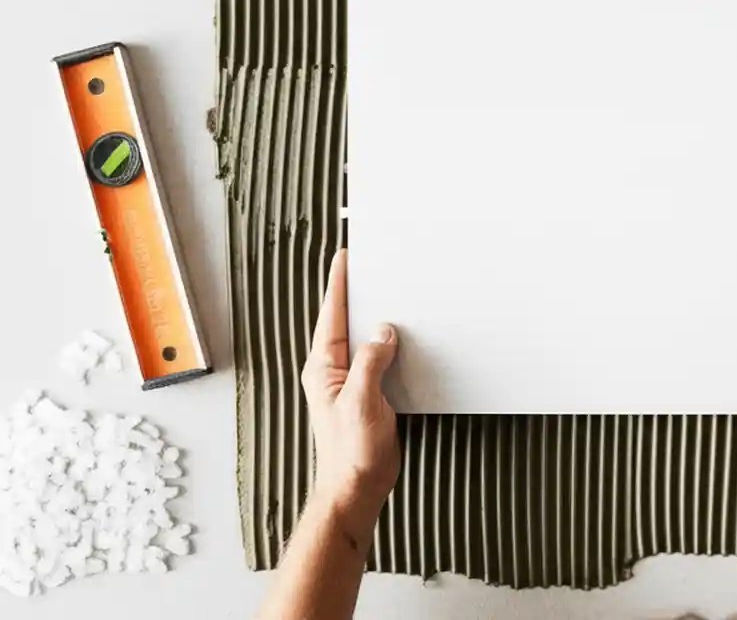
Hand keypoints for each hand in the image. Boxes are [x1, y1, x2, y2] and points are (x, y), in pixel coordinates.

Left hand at [301, 249, 400, 526]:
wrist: (355, 490)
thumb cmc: (352, 453)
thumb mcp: (363, 401)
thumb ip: (371, 361)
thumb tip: (384, 331)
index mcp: (323, 368)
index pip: (332, 316)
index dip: (339, 285)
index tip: (346, 257)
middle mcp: (332, 373)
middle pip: (344, 324)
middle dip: (357, 296)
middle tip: (370, 267)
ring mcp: (347, 386)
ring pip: (361, 343)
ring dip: (374, 321)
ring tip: (387, 296)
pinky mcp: (365, 398)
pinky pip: (376, 362)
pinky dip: (387, 347)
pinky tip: (401, 342)